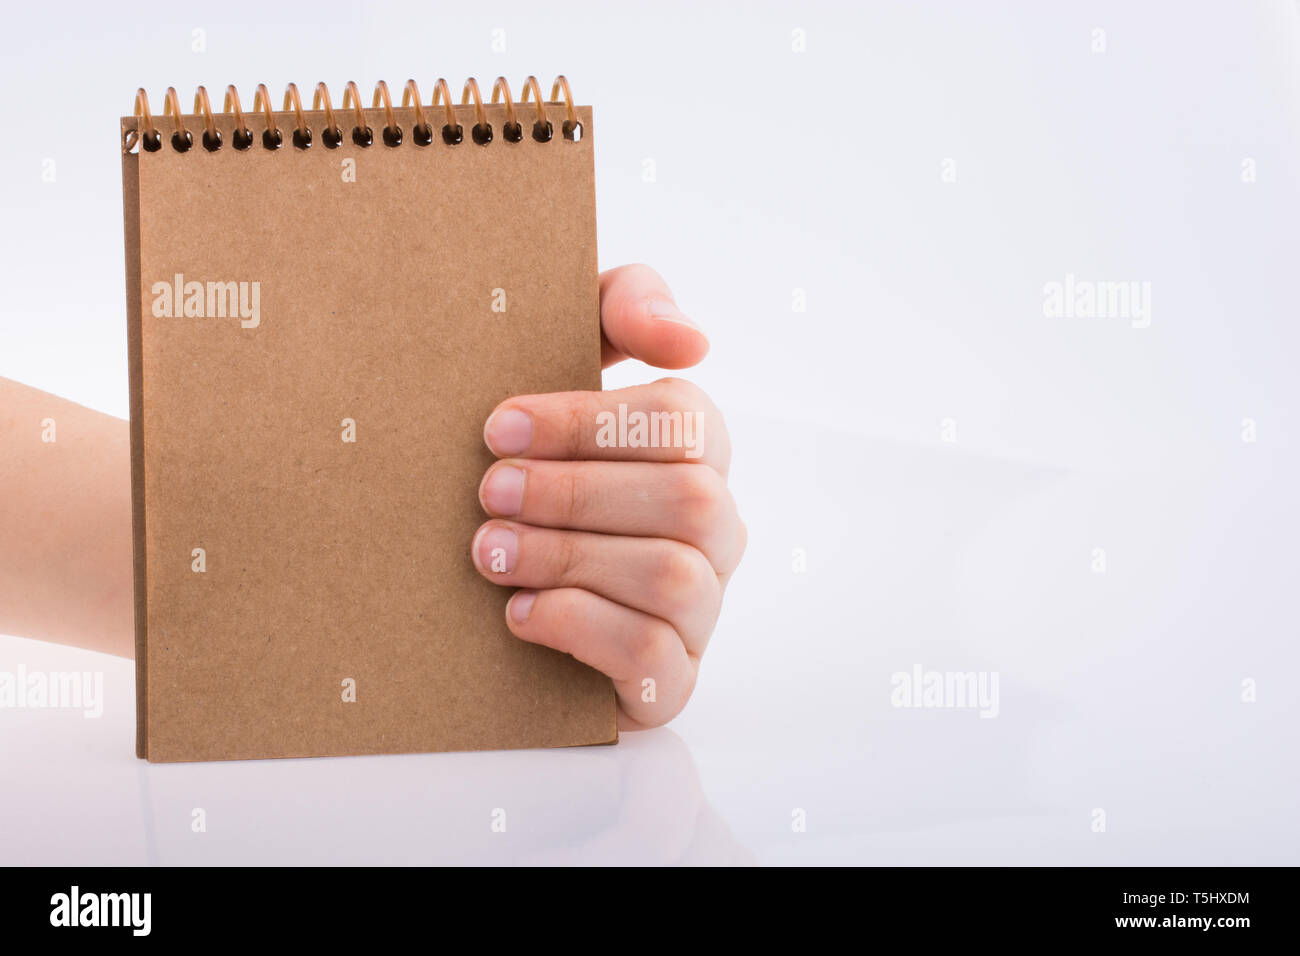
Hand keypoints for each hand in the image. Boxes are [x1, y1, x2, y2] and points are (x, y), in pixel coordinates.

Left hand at [471, 264, 745, 728]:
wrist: (478, 587)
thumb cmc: (530, 458)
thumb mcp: (563, 358)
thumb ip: (625, 309)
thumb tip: (692, 339)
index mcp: (697, 452)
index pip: (683, 420)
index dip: (591, 422)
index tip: (498, 428)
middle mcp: (714, 530)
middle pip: (688, 500)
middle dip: (576, 493)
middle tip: (490, 493)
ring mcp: (700, 608)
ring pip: (673, 577)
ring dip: (570, 557)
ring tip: (491, 553)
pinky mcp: (668, 681)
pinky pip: (655, 657)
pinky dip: (579, 627)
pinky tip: (520, 612)